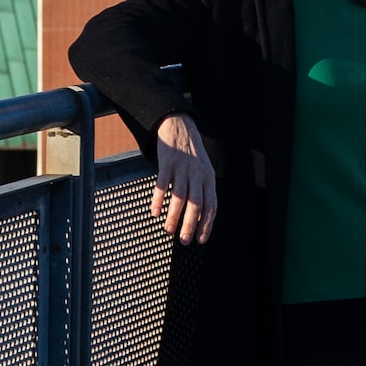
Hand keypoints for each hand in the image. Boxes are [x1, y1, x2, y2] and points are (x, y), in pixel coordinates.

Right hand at [152, 114, 216, 244]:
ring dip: (173, 216)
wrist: (179, 125)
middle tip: (184, 240)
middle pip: (196, 204)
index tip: (200, 239)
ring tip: (168, 230)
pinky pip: (162, 185)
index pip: (211, 205)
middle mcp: (197, 174)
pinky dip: (158, 200)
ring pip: (179, 197)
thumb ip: (202, 190)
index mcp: (208, 178)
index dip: (207, 224)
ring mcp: (182, 168)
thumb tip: (200, 217)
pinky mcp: (167, 162)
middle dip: (190, 225)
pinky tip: (155, 212)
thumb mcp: (203, 169)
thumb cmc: (190, 153)